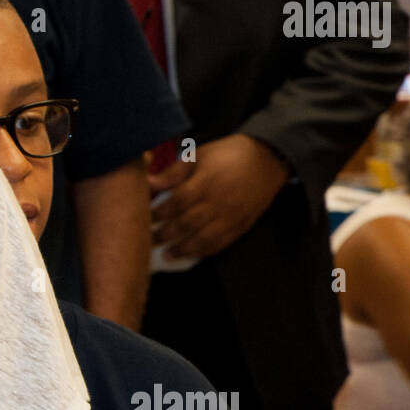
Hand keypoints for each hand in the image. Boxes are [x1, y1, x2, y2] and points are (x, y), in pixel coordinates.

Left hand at [149, 134, 290, 259]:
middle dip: (165, 234)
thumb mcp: (199, 155)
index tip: (142, 217)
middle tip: (147, 240)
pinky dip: (204, 251)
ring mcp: (232, 217)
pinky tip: (191, 253)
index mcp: (207, 182)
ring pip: (204, 239)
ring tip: (166, 255)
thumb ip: (174, 172)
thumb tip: (149, 183)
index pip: (177, 202)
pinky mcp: (242, 226)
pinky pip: (221, 244)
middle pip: (188, 223)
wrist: (267, 159)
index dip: (158, 212)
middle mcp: (219, 202)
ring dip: (183, 249)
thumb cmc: (227, 154)